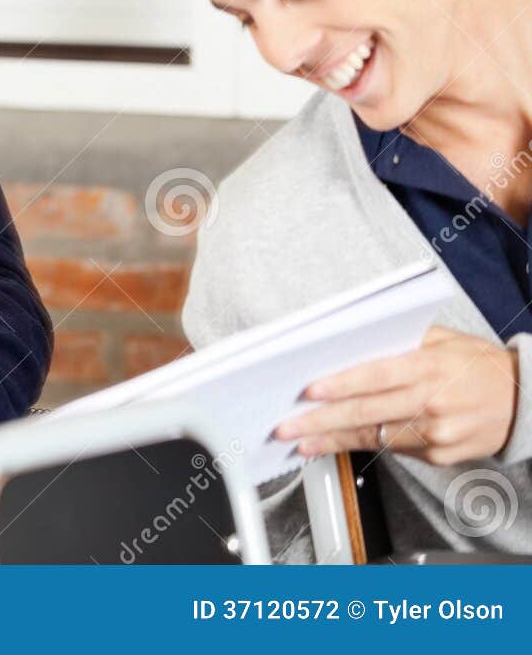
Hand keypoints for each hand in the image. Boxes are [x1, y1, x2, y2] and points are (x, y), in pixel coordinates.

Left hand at [275, 326, 519, 465]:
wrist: (525, 401)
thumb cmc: (478, 364)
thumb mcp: (443, 339)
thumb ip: (399, 341)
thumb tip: (349, 342)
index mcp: (430, 367)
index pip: (376, 376)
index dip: (340, 386)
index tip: (308, 392)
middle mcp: (433, 402)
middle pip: (367, 412)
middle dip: (321, 422)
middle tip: (286, 427)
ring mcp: (437, 434)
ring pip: (375, 437)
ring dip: (332, 440)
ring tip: (300, 441)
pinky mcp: (438, 455)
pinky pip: (392, 450)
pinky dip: (360, 447)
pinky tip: (334, 445)